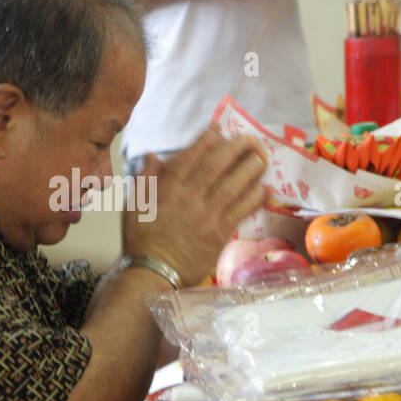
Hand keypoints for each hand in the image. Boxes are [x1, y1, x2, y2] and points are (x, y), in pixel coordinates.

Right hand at [121, 125, 268, 287]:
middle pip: (216, 166)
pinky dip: (254, 198)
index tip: (219, 128)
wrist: (153, 272)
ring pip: (232, 186)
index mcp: (168, 188)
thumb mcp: (134, 205)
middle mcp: (190, 198)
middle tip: (249, 138)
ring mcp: (207, 215)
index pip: (191, 157)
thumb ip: (145, 179)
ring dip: (250, 169)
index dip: (207, 139)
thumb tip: (154, 156)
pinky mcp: (219, 233)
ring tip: (262, 157)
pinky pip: (241, 211)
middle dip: (235, 148)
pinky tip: (266, 189)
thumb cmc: (141, 239)